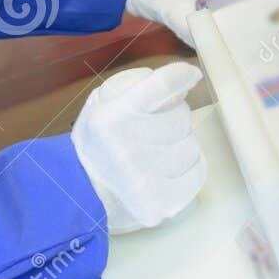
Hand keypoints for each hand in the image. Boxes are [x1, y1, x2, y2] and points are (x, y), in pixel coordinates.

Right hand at [70, 62, 205, 233]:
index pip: (160, 86)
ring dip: (182, 144)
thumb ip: (132, 87)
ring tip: (160, 153)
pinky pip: (197, 172)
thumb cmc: (95, 147)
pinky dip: (190, 169)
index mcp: (112, 119)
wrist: (80, 198)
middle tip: (157, 128)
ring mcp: (145, 179)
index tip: (191, 74)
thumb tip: (181, 81)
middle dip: (175, 117)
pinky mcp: (161, 203)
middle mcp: (128, 148)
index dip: (180, 76)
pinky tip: (171, 170)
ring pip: (192, 145)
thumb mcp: (98, 106)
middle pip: (181, 117)